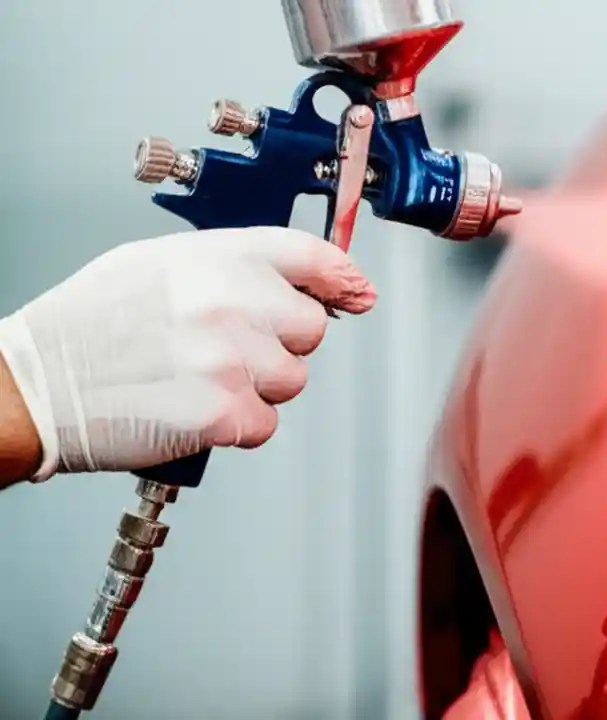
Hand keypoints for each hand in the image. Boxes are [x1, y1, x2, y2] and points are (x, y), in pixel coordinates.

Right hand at [0, 228, 375, 482]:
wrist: (37, 385)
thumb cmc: (91, 324)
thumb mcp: (157, 264)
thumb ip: (230, 266)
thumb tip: (291, 281)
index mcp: (217, 257)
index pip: (310, 256)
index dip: (342, 277)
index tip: (357, 292)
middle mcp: (231, 302)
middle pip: (311, 329)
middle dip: (280, 344)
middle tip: (229, 349)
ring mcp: (232, 359)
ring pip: (291, 380)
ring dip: (259, 387)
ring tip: (201, 378)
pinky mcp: (225, 412)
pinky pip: (265, 423)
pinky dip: (238, 426)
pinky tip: (196, 409)